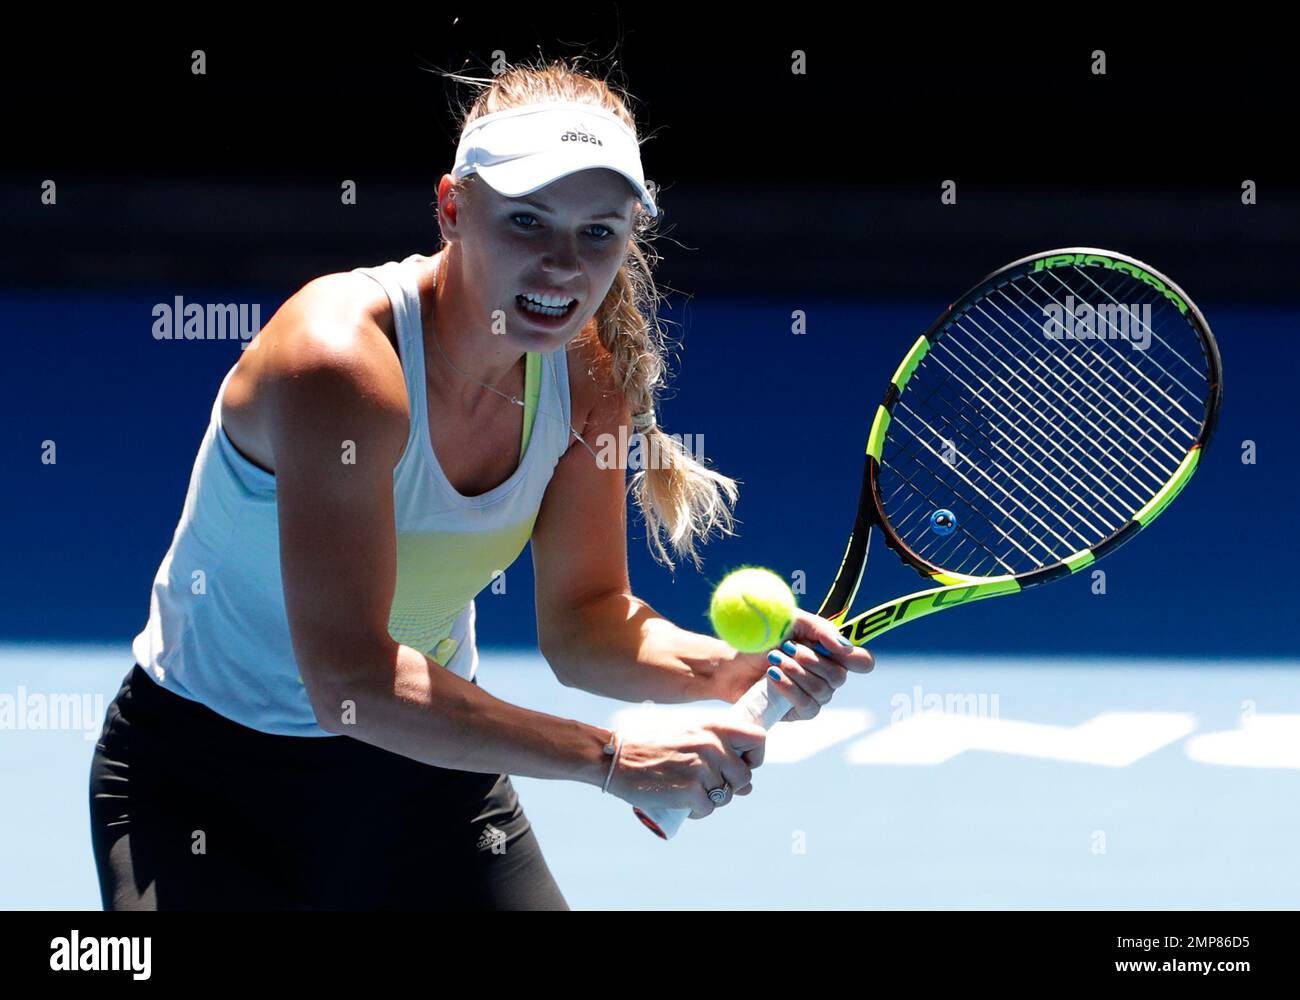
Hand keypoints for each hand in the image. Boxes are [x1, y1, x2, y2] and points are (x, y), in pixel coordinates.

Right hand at [605, 720, 767, 819]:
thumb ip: (717, 751)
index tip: (742, 764)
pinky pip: (708, 809)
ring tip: (687, 789)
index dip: (755, 756)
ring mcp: (703, 770)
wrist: (616, 758)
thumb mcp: (687, 735)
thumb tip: (748, 785)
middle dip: (729, 785)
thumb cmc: (651, 746)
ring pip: (726, 796)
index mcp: (714, 727)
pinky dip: (696, 811)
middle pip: (745, 776)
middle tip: (705, 782)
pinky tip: (680, 801)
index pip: (758, 739)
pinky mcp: (691, 792)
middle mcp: (713, 746)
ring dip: (711, 798)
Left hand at [724, 608, 874, 721]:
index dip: (859, 659)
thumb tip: (843, 646)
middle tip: (787, 648)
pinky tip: (772, 677)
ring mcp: (815, 696)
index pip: (863, 662)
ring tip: (773, 660)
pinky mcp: (798, 712)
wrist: (732, 660)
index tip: (835, 649)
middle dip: (811, 660)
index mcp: (831, 653)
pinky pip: (807, 706)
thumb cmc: (763, 638)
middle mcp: (828, 677)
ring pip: (822, 691)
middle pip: (840, 676)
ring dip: (796, 672)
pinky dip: (789, 688)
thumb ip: (820, 629)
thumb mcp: (791, 622)